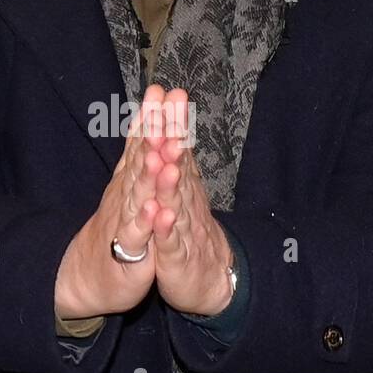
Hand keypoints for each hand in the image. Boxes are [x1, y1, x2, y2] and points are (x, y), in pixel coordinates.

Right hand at [54, 85, 165, 317]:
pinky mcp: (128, 252)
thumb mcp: (127, 190)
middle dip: (153, 132)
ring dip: (152, 172)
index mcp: (129, 182)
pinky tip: (156, 208)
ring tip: (164, 150)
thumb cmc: (114, 230)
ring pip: (139, 194)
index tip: (160, 90)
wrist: (86, 276)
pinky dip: (147, 221)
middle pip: (141, 160)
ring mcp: (125, 222)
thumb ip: (137, 155)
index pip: (141, 144)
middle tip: (164, 105)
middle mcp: (125, 196)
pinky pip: (138, 235)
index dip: (151, 118)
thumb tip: (147, 119)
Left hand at [143, 87, 235, 315]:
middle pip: (178, 165)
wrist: (209, 281)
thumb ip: (178, 161)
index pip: (176, 148)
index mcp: (182, 187)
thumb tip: (174, 124)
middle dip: (173, 135)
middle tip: (169, 106)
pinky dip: (166, 227)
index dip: (171, 121)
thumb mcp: (181, 195)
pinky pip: (169, 241)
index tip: (166, 92)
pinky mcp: (176, 257)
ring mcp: (182, 229)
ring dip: (171, 176)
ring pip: (175, 200)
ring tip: (168, 151)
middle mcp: (185, 201)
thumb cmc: (189, 233)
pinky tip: (163, 213)